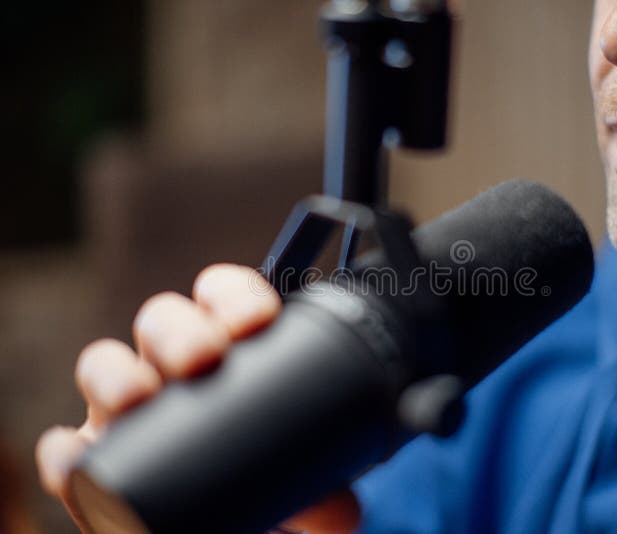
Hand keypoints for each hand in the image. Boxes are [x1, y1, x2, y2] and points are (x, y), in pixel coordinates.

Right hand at [36, 264, 360, 533]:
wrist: (220, 524)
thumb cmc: (259, 482)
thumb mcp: (296, 480)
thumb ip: (321, 487)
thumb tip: (343, 510)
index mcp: (227, 349)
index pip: (226, 295)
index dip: (236, 296)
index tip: (258, 322)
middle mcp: (170, 367)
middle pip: (163, 318)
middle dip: (180, 330)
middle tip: (203, 358)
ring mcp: (125, 408)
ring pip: (105, 363)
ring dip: (117, 374)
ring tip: (139, 399)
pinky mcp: (92, 457)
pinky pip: (66, 447)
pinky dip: (67, 451)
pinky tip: (80, 457)